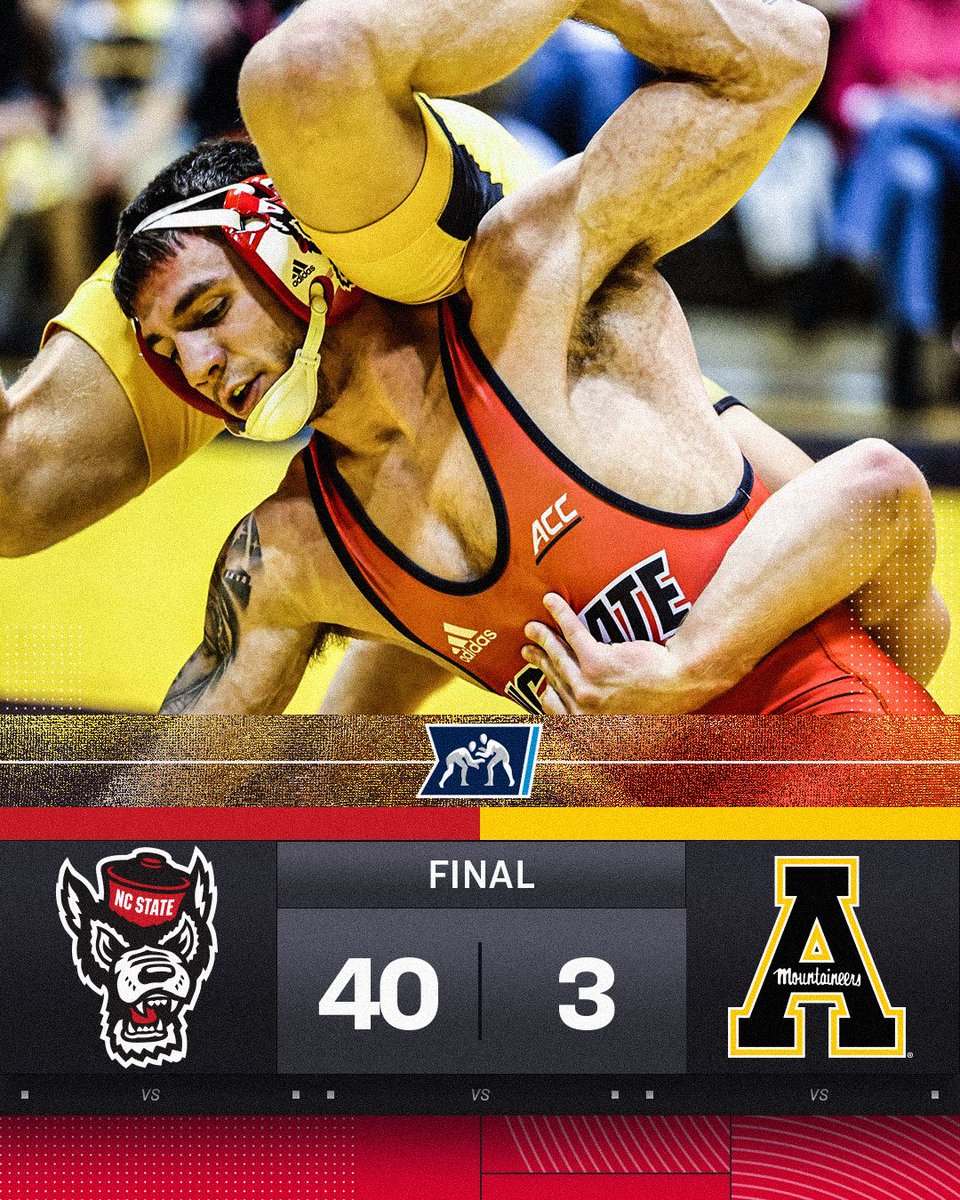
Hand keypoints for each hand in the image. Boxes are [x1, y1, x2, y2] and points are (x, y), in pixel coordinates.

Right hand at [521, 593, 715, 713]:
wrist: (682, 685)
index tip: (542, 684)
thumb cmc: (665, 704)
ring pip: (557, 655)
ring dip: (542, 638)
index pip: (554, 708)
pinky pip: (572, 633)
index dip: (545, 692)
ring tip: (533, 627)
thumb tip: (608, 711)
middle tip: (528, 650)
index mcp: (589, 724)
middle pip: (553, 678)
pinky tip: (551, 601)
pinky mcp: (597, 661)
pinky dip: (559, 614)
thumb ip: (612, 718)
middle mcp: (584, 708)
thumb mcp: (632, 723)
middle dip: (538, 661)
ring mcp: (587, 685)